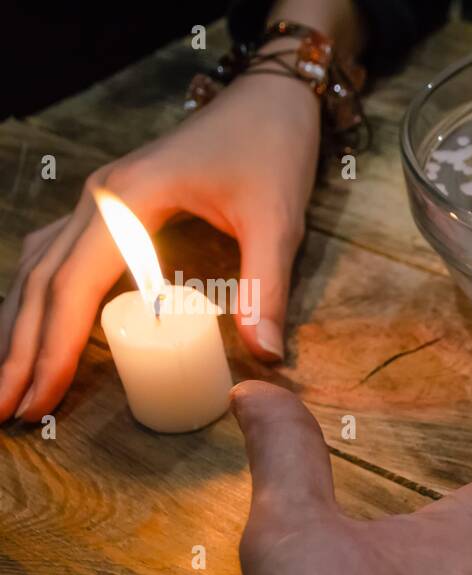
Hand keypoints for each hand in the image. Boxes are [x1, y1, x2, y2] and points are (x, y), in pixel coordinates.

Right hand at [1, 69, 319, 421]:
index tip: (36, 399)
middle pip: (41, 283)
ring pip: (39, 270)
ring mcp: (99, 203)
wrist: (269, 99)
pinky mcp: (113, 209)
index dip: (50, 348)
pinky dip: (39, 301)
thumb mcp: (276, 220)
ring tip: (6, 385)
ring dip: (18, 328)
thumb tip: (263, 355)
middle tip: (4, 411)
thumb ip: (265, 287)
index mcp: (126, 202)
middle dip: (16, 350)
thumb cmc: (271, 151)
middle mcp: (98, 201)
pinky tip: (32, 333)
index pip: (72, 286)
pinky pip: (58, 259)